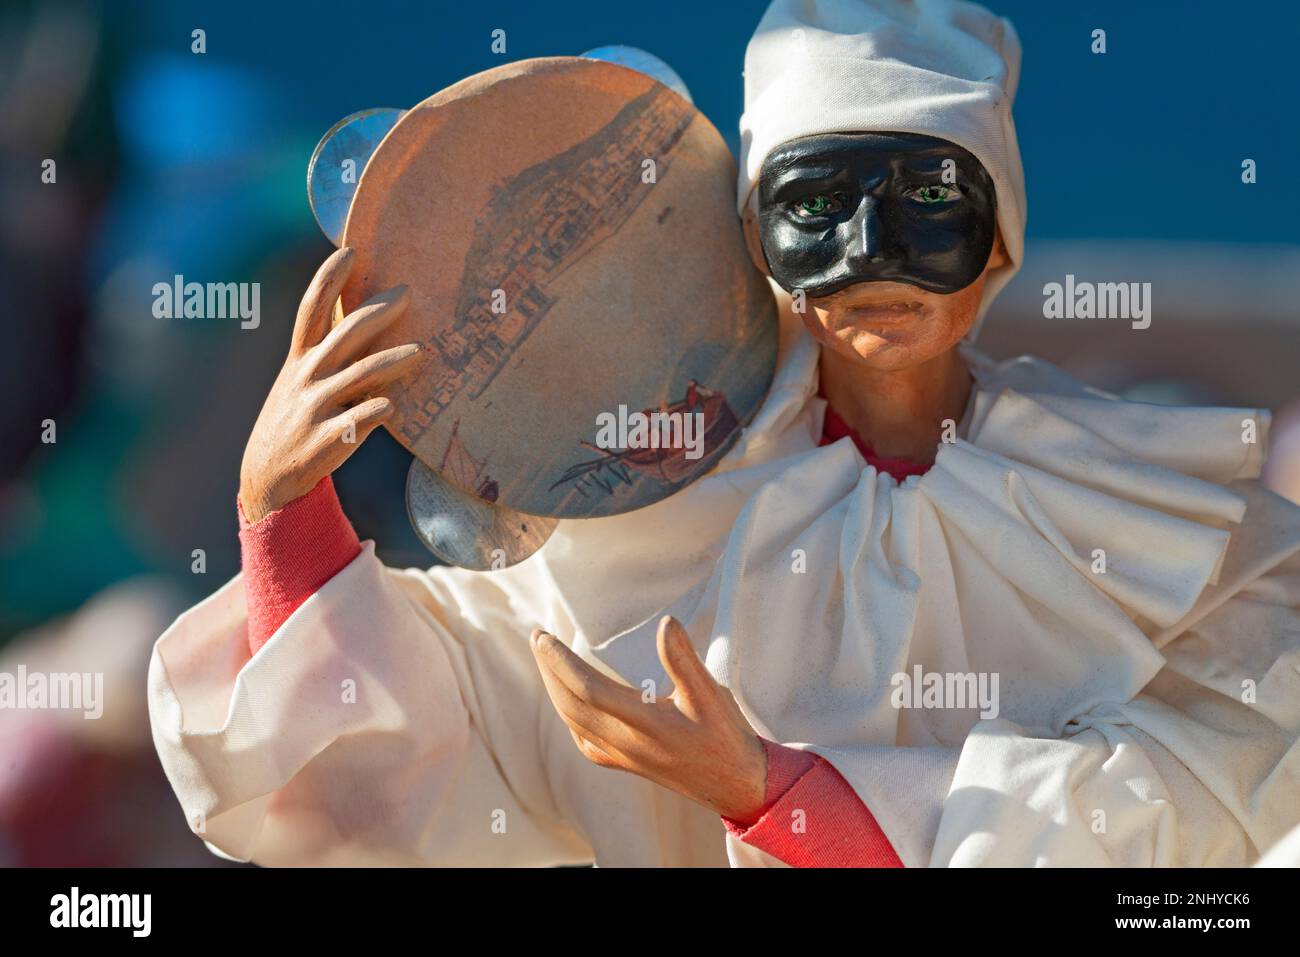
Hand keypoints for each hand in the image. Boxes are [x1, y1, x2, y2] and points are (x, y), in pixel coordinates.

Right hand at [239, 247, 422, 521]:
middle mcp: (307, 377)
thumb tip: (369, 322)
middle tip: (408, 293)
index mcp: (298, 360)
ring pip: (363, 373)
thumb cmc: (295, 420)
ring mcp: (318, 407)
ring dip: (394, 360)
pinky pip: (366, 417)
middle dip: (378, 310)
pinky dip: (382, 408)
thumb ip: (328, 354)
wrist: (270, 477)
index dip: (328, 278)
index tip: (350, 250)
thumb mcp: (299, 381)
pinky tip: (393, 407)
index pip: (311, 309)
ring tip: (422, 352)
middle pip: (346, 333)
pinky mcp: (331, 438)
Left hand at [529, 615, 767, 821]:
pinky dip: (569, 717)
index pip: (588, 689)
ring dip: (554, 689)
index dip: (561, 662)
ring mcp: (623, 757)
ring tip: (546, 660)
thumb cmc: (725, 737)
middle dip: (548, 670)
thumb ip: (684, 659)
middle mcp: (626, 743)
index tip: (545, 636)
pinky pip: (584, 741)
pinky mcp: (626, 765)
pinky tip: (570, 704)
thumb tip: (665, 623)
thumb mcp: (710, 694)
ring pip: (573, 722)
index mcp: (644, 723)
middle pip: (570, 704)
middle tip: (537, 637)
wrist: (736, 785)